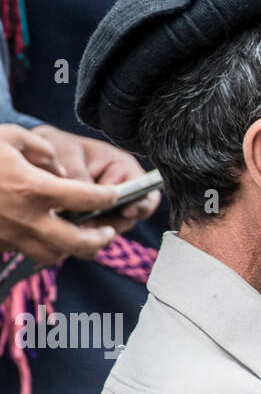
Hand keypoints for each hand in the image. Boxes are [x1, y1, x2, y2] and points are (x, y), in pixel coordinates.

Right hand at [0, 124, 124, 263]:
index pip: (86, 199)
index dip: (108, 197)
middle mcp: (28, 218)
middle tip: (107, 231)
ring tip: (83, 237)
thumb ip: (42, 150)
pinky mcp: (1, 244)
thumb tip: (61, 170)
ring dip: (74, 250)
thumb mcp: (8, 137)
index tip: (116, 194)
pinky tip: (51, 236)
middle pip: (79, 243)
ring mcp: (13, 236)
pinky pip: (32, 253)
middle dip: (100, 239)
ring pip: (56, 256)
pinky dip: (48, 249)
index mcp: (33, 189)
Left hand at [31, 125, 159, 229]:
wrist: (38, 156)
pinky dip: (85, 235)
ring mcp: (109, 209)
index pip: (146, 191)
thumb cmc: (59, 148)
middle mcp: (121, 192)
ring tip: (75, 226)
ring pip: (113, 229)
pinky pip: (96, 235)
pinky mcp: (95, 222)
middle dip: (111, 223)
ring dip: (97, 232)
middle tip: (89, 224)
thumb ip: (80, 176)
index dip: (142, 204)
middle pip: (130, 217)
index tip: (126, 210)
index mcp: (124, 169)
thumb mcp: (68, 155)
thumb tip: (88, 205)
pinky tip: (69, 229)